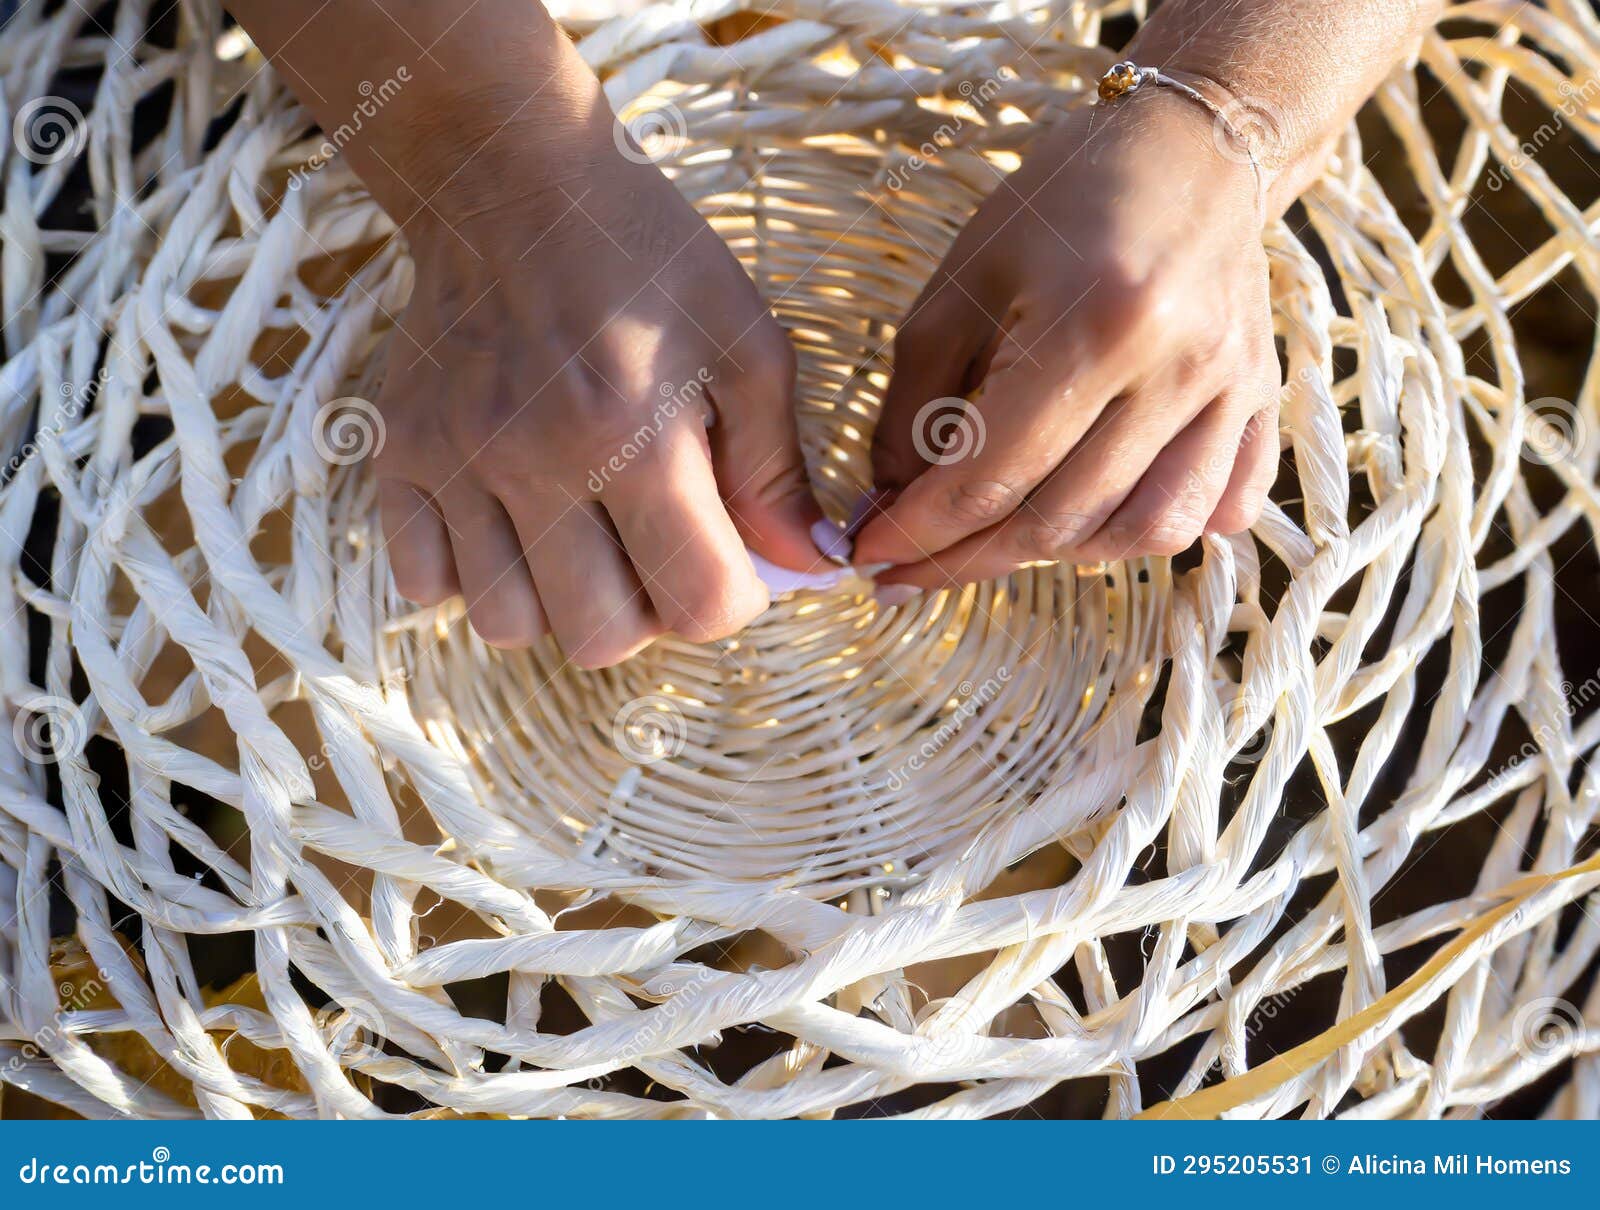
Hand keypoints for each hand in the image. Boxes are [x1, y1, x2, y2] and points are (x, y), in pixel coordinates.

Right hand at [373, 123, 823, 664]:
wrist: (510, 178)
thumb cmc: (648, 257)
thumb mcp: (747, 344)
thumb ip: (777, 469)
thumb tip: (809, 566)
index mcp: (634, 434)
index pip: (697, 604)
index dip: (731, 601)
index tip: (729, 560)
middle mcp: (535, 460)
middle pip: (599, 639)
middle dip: (646, 611)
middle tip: (653, 548)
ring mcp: (456, 463)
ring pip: (507, 624)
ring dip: (558, 601)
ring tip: (581, 537)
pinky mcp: (399, 454)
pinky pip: (422, 581)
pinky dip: (471, 574)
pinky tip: (509, 520)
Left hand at [854, 88, 1279, 590]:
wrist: (1191, 146)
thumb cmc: (1057, 204)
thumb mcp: (959, 284)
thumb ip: (914, 404)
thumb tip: (889, 504)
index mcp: (1095, 324)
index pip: (992, 475)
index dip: (919, 530)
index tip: (866, 554)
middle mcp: (1176, 368)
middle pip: (1062, 519)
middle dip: (968, 558)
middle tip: (907, 570)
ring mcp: (1232, 390)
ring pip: (1144, 532)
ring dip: (1059, 554)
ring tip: (999, 539)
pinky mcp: (1263, 401)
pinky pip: (1218, 508)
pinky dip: (1152, 529)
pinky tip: (1098, 515)